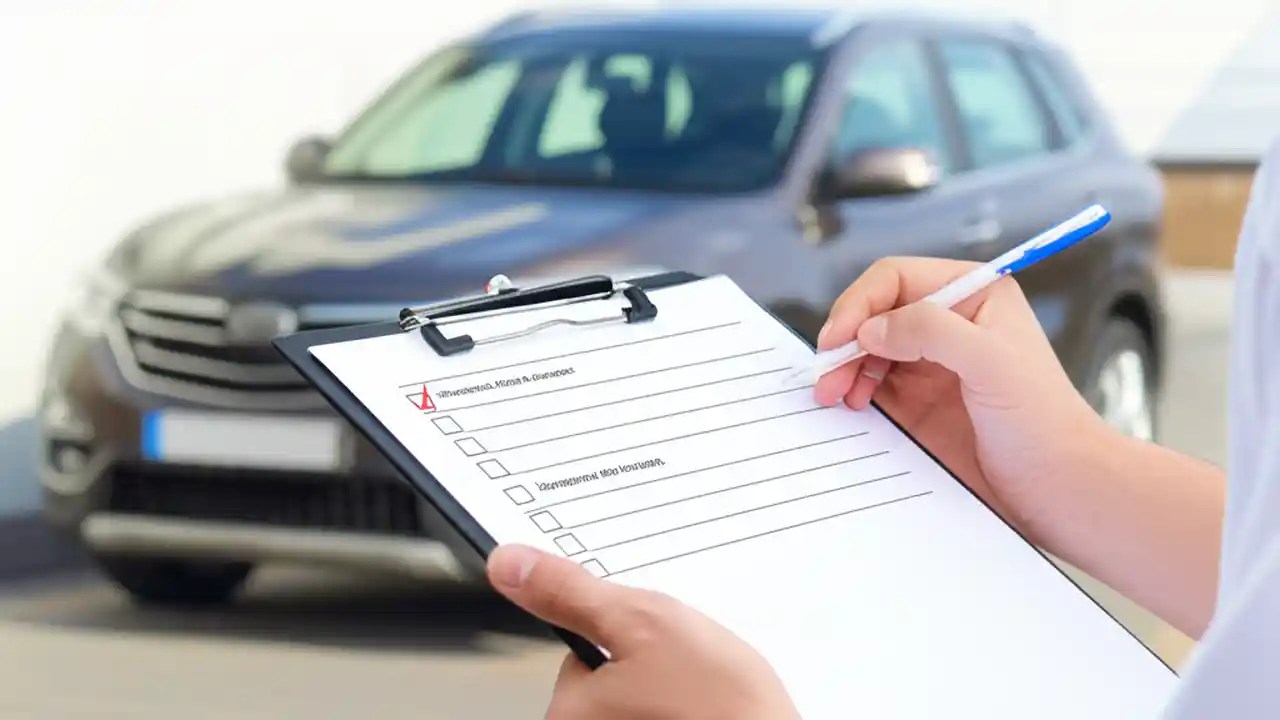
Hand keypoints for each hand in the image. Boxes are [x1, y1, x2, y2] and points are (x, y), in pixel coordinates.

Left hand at [487, 545, 798, 719]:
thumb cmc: (724, 707)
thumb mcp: (644, 623)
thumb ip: (571, 592)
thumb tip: (509, 565)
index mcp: (569, 714)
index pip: (577, 656)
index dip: (620, 636)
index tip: (650, 642)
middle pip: (607, 681)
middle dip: (647, 663)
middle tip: (688, 667)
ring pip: (642, 698)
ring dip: (672, 687)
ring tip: (708, 689)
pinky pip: (667, 711)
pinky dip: (689, 708)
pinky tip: (714, 708)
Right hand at [813, 257, 1109, 537]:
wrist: (1059, 487)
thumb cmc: (1044, 421)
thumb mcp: (991, 362)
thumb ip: (931, 330)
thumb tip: (871, 329)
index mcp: (973, 295)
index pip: (896, 279)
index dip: (861, 304)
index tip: (839, 338)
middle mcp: (949, 324)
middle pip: (875, 313)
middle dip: (846, 339)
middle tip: (826, 374)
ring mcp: (931, 365)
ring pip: (867, 350)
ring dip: (844, 367)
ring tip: (832, 395)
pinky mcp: (919, 404)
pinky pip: (872, 386)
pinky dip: (852, 392)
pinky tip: (851, 406)